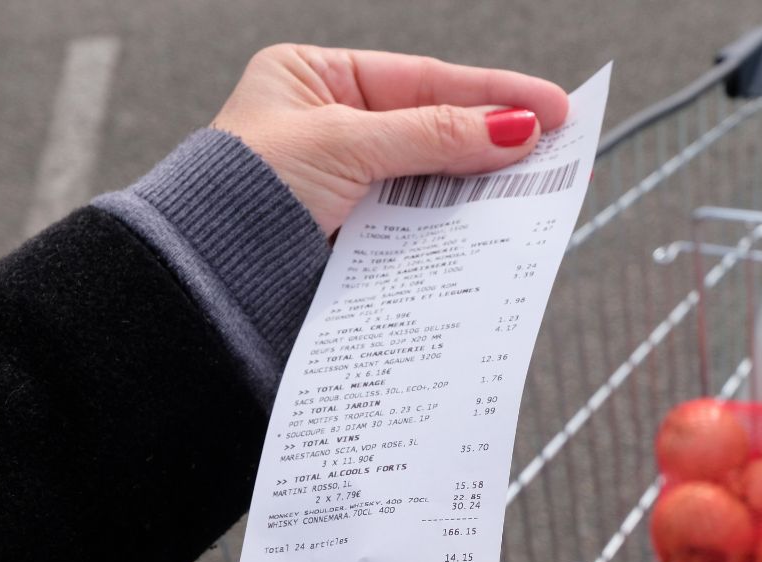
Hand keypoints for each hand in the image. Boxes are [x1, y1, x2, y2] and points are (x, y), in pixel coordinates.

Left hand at [211, 45, 568, 233]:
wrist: (202, 280)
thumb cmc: (242, 194)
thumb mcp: (346, 144)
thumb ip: (432, 135)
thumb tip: (510, 130)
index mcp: (313, 80)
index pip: (422, 80)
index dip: (491, 94)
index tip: (551, 108)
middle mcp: (328, 125)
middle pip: (432, 128)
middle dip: (493, 140)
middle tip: (559, 150)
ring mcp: (340, 182)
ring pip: (427, 179)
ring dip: (477, 187)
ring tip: (536, 189)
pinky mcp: (346, 234)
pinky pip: (411, 222)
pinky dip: (448, 224)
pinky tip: (487, 223)